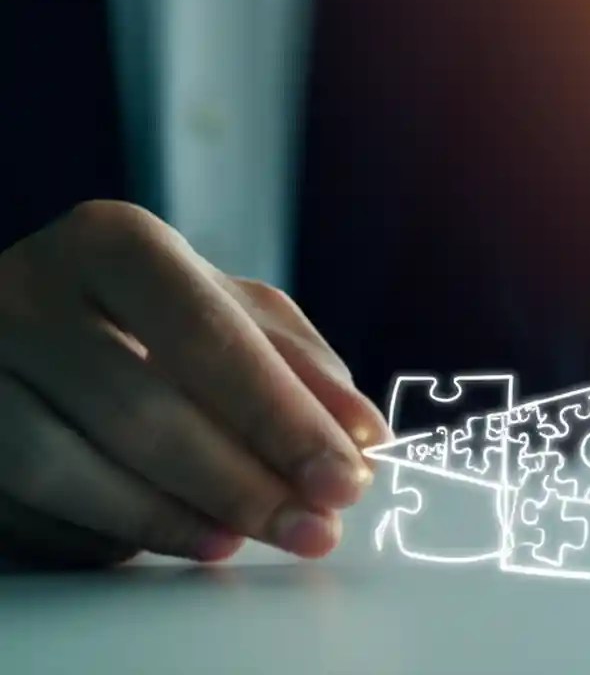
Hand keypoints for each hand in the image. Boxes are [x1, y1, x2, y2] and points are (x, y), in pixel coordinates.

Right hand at [0, 201, 387, 566]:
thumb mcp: (230, 314)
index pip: (207, 337)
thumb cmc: (146, 317)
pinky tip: (172, 537)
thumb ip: (300, 366)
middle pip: (143, 409)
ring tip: (242, 539)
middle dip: (243, 484)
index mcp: (113, 243)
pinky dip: (105, 535)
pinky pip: (26, 507)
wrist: (22, 328)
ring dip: (173, 520)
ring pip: (70, 468)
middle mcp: (27, 292)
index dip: (280, 417)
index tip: (343, 478)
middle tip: (311, 529)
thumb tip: (362, 434)